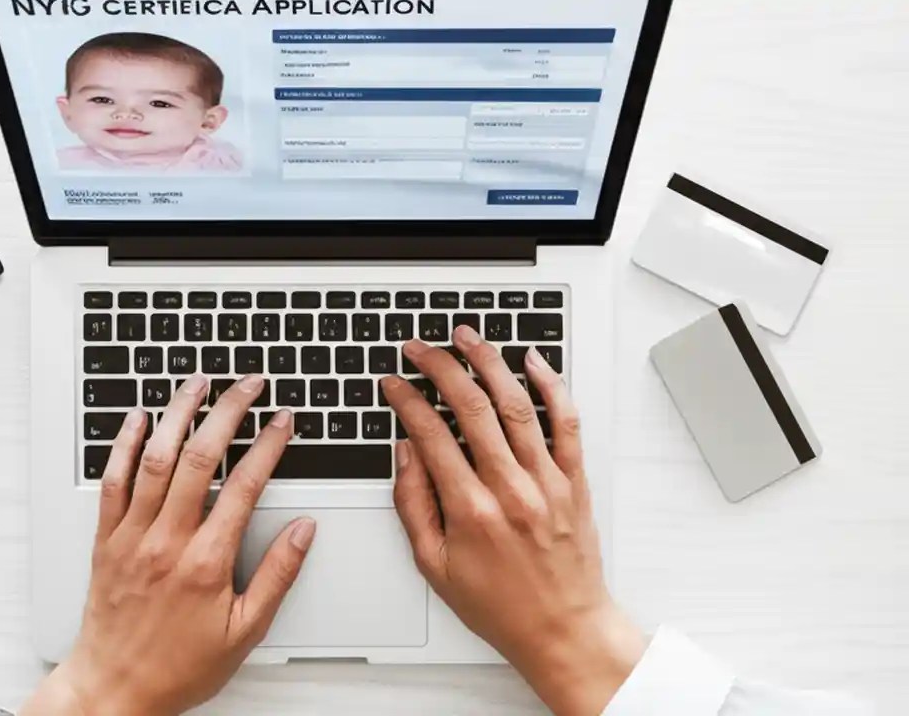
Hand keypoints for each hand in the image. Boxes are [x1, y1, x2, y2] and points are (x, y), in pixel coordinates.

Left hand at [22, 374, 314, 715]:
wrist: (115, 690)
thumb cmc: (178, 668)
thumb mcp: (245, 632)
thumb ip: (277, 576)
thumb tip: (304, 532)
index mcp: (207, 562)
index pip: (246, 485)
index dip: (269, 444)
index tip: (282, 420)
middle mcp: (167, 541)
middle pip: (200, 457)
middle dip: (228, 411)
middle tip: (248, 383)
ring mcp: (132, 537)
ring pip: (155, 459)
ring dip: (178, 414)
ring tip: (198, 383)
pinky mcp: (105, 541)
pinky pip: (113, 482)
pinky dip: (125, 445)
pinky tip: (138, 419)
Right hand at [382, 327, 645, 715]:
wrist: (563, 629)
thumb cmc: (499, 605)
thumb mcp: (434, 566)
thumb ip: (414, 505)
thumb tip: (405, 455)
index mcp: (470, 510)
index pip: (430, 435)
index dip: (405, 401)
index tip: (393, 384)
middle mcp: (510, 489)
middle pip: (470, 407)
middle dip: (439, 368)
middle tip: (420, 349)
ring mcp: (546, 481)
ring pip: (516, 404)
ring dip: (488, 363)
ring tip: (467, 338)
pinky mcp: (573, 480)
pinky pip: (565, 422)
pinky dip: (551, 386)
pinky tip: (533, 362)